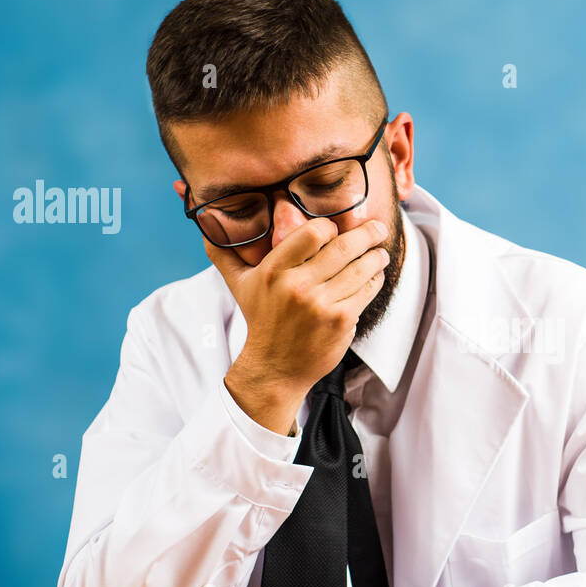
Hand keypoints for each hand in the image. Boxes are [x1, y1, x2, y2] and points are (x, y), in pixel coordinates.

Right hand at [204, 217, 389, 433]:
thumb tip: (204, 219)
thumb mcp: (238, 284)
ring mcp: (321, 305)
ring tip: (380, 252)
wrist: (274, 367)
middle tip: (378, 227)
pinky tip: (375, 275)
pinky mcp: (341, 321)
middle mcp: (297, 286)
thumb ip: (223, 252)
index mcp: (273, 271)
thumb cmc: (260, 320)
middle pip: (343, 247)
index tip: (336, 228)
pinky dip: (374, 280)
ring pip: (360, 268)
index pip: (311, 233)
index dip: (330, 226)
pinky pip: (366, 291)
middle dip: (367, 233)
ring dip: (376, 256)